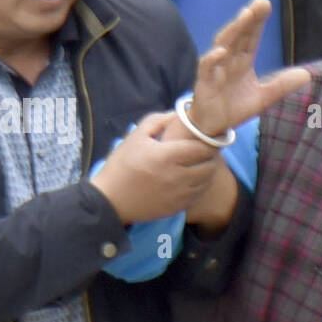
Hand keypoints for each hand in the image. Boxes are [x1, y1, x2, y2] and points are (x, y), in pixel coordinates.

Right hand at [90, 112, 218, 224]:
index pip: (202, 147)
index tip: (208, 137)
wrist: (110, 200)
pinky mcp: (178, 207)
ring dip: (207, 171)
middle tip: (206, 150)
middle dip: (211, 156)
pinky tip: (192, 178)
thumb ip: (158, 121)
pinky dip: (200, 185)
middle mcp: (177, 176)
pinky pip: (199, 194)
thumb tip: (179, 114)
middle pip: (209, 165)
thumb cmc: (121, 165)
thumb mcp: (135, 136)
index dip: (209, 141)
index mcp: (166, 156)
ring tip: (200, 163)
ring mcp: (179, 194)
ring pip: (207, 181)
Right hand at [183, 0, 309, 136]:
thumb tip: (307, 74)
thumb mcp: (264, 98)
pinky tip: (222, 51)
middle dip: (248, 19)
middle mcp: (228, 60)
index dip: (258, 21)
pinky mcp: (204, 82)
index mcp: (242, 61)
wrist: (213, 126)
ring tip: (245, 16)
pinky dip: (213, 58)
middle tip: (260, 2)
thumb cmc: (235, 107)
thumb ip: (282, 85)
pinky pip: (206, 67)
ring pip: (223, 44)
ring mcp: (215, 69)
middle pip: (239, 35)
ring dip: (234, 29)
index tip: (266, 4)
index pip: (251, 37)